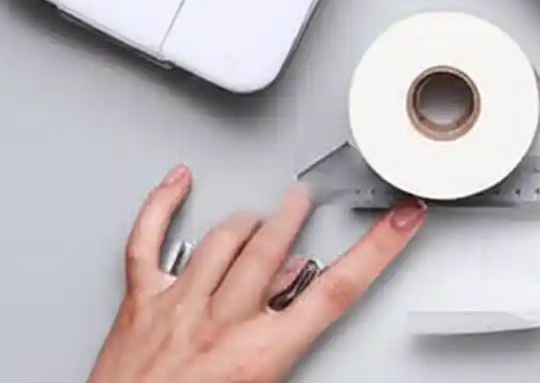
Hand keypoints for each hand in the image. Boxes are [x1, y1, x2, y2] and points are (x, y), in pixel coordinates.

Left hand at [88, 166, 427, 382]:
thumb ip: (282, 346)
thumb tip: (295, 303)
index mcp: (262, 354)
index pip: (337, 289)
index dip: (377, 249)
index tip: (400, 221)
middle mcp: (223, 323)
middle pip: (275, 247)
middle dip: (296, 213)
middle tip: (311, 195)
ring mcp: (179, 307)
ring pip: (224, 239)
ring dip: (250, 218)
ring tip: (264, 211)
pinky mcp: (139, 302)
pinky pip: (145, 242)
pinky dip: (160, 206)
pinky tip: (175, 184)